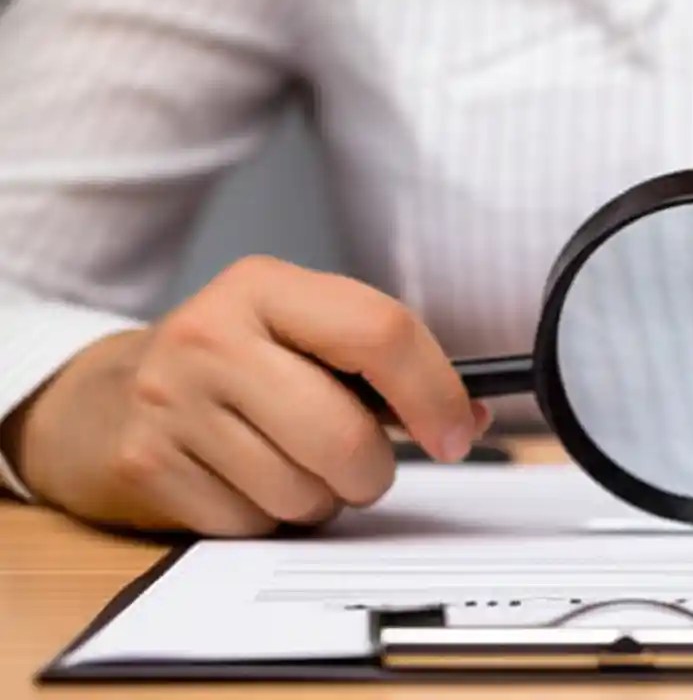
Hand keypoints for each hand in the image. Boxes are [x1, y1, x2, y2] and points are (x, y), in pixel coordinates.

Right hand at [1, 256, 490, 534]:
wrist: (109, 399)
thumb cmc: (237, 369)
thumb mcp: (301, 335)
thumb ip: (384, 366)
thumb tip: (466, 416)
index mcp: (265, 286)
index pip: (380, 332)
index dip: (435, 393)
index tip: (456, 432)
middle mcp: (211, 335)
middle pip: (345, 437)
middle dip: (371, 470)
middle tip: (361, 465)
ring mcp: (170, 400)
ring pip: (304, 492)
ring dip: (318, 497)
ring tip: (287, 463)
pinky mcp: (148, 464)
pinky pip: (255, 524)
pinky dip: (268, 518)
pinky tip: (243, 480)